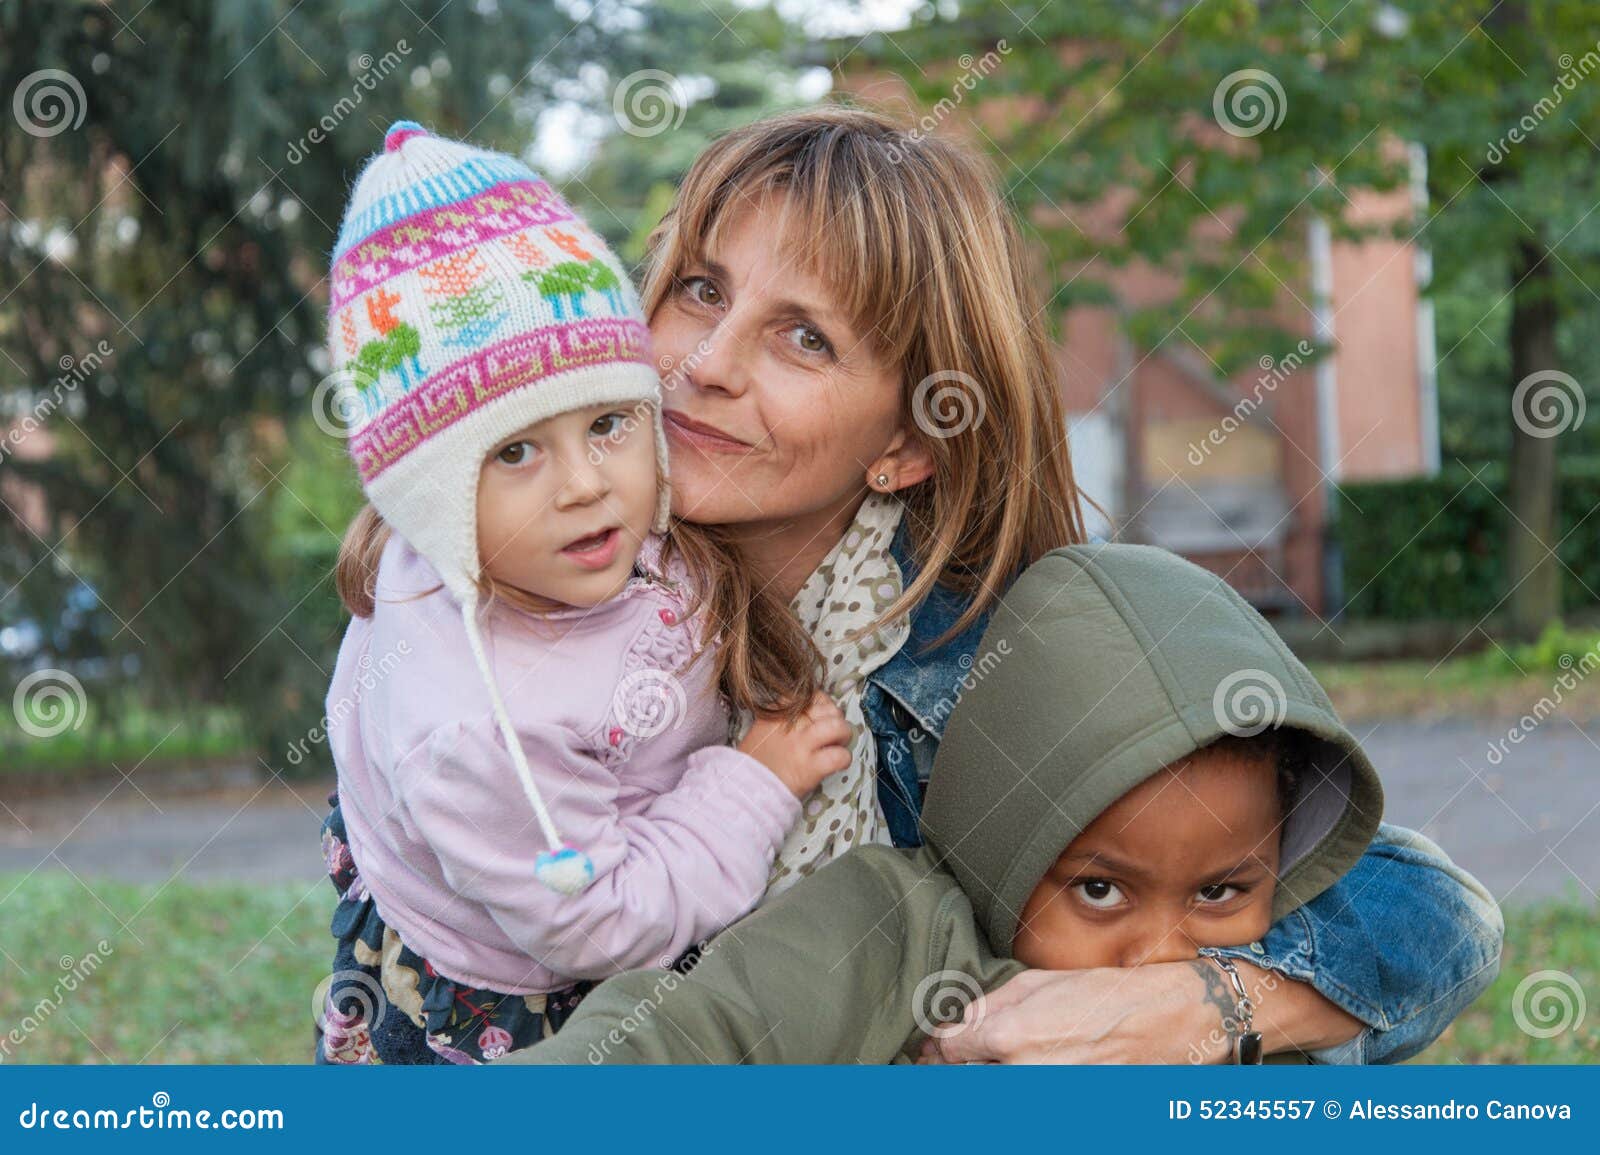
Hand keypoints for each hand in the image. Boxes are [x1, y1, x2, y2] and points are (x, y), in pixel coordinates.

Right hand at [738, 691, 852, 798]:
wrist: (744, 790)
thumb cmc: (755, 762)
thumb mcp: (762, 730)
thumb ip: (782, 718)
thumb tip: (809, 715)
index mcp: (777, 711)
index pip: (811, 695)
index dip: (822, 705)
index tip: (821, 717)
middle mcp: (790, 724)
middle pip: (829, 709)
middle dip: (836, 719)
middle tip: (833, 733)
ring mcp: (801, 744)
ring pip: (837, 726)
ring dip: (844, 735)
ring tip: (839, 745)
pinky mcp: (810, 767)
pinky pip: (839, 756)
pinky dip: (844, 759)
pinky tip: (838, 764)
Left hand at [916, 960, 1362, 1063]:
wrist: (1168, 1023)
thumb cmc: (1105, 995)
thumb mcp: (1037, 982)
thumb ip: (986, 1006)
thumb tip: (949, 1027)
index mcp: (1007, 1038)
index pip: (946, 1053)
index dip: (933, 1050)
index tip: (929, 1050)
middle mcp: (1021, 1077)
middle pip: (963, 1086)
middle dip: (949, 1074)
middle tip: (941, 1064)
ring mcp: (1046, 1100)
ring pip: (990, 1100)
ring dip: (982, 1083)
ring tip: (987, 1066)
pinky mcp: (1068, 1111)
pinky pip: (1026, 1105)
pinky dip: (1017, 1089)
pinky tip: (1028, 1072)